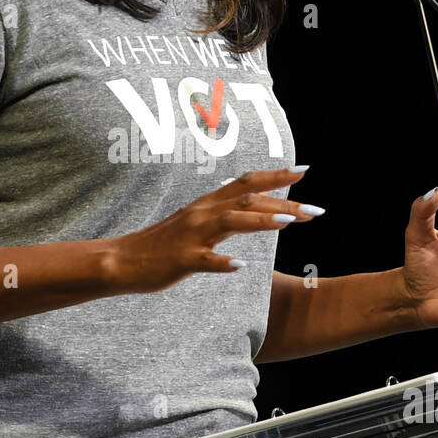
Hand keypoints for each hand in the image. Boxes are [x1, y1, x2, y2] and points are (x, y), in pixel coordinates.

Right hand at [108, 166, 320, 294]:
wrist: (121, 261)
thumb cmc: (162, 246)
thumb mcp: (196, 224)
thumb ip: (223, 216)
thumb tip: (255, 211)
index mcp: (207, 204)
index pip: (247, 182)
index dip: (276, 175)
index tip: (305, 171)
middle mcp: (202, 213)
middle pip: (248, 200)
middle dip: (285, 202)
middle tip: (316, 209)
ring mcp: (191, 236)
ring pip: (231, 222)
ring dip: (262, 221)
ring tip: (290, 221)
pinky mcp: (181, 259)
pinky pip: (204, 260)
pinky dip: (223, 262)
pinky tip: (241, 266)